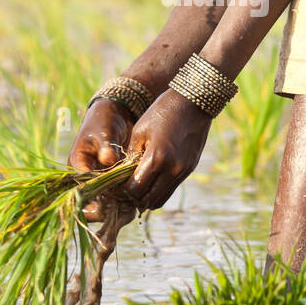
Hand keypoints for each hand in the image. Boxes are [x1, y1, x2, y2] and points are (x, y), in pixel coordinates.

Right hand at [69, 98, 135, 221]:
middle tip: (125, 209)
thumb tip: (109, 160)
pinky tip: (135, 203)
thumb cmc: (104, 121)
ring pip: (100, 205)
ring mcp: (96, 182)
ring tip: (132, 209)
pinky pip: (112, 199)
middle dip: (106, 209)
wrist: (112, 115)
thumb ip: (106, 147)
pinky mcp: (108, 183)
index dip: (99, 195)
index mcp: (77, 164)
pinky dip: (122, 202)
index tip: (116, 197)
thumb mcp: (104, 131)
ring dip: (115, 209)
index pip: (83, 188)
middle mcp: (84, 177)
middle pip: (89, 203)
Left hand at [124, 88, 211, 210]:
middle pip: (147, 201)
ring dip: (145, 198)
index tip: (112, 188)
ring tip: (135, 188)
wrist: (193, 103)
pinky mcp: (189, 170)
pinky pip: (170, 190)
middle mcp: (172, 170)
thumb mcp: (140, 131)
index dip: (120, 193)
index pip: (134, 190)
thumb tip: (121, 177)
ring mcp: (183, 172)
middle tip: (122, 191)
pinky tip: (149, 180)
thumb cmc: (162, 112)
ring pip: (160, 200)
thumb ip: (130, 157)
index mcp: (157, 158)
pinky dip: (157, 191)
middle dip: (132, 199)